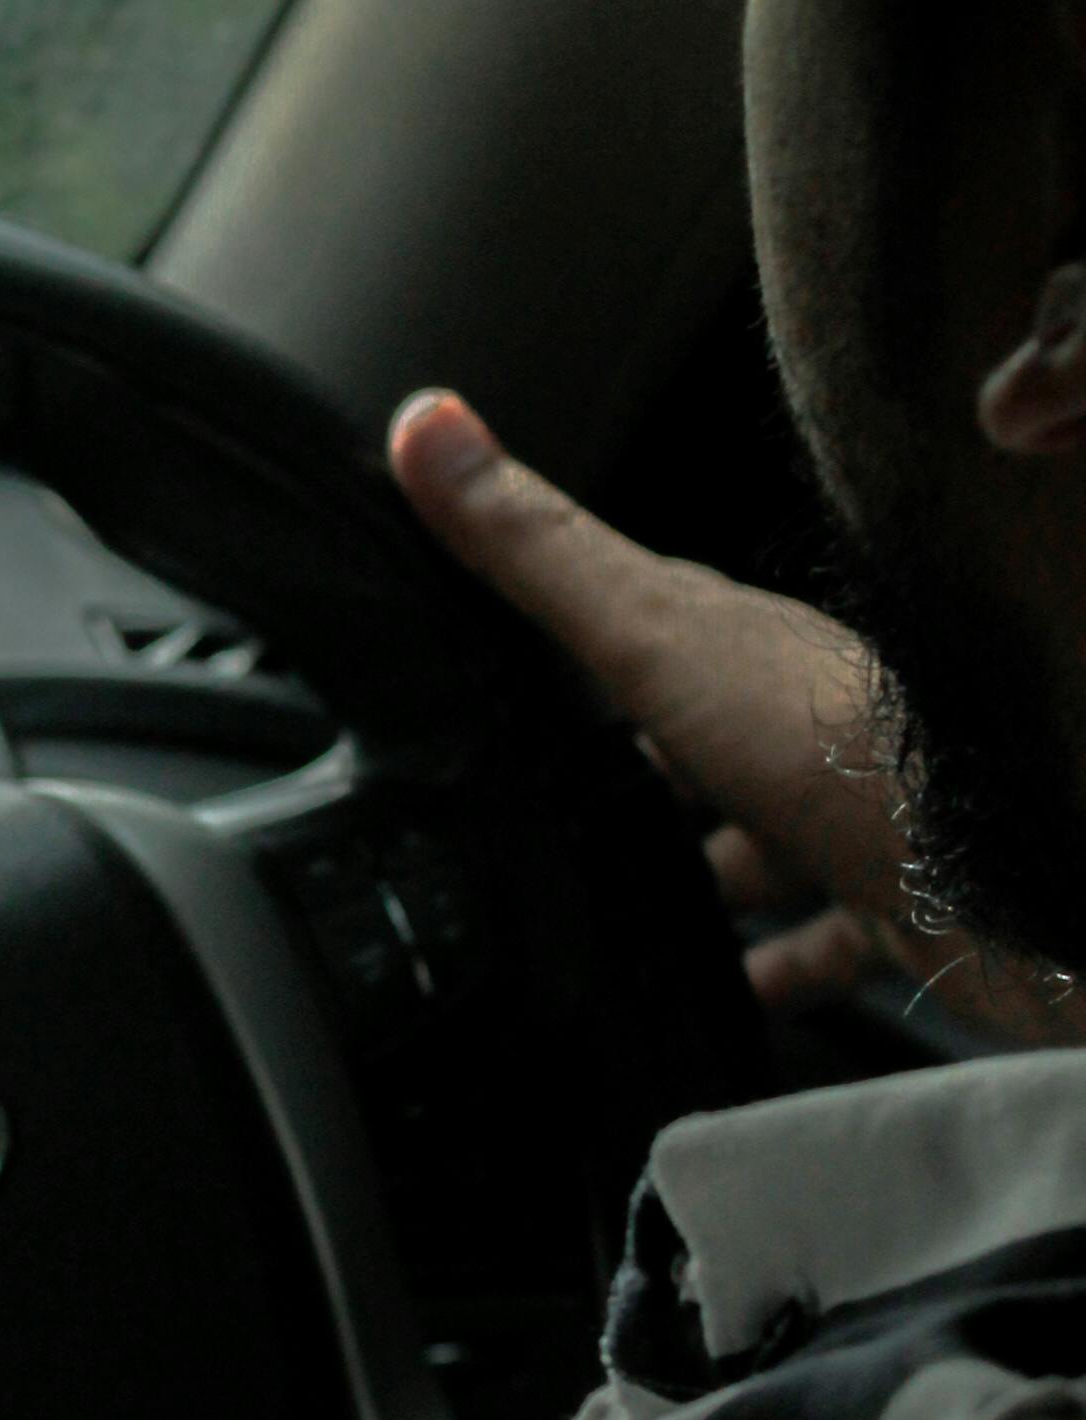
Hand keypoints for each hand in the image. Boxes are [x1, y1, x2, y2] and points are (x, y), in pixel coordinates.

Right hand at [387, 385, 1085, 1046]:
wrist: (988, 867)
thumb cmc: (834, 739)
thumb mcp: (649, 630)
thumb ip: (539, 548)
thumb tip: (431, 427)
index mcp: (737, 650)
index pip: (646, 622)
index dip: (581, 629)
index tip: (519, 642)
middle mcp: (796, 726)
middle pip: (703, 741)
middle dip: (639, 772)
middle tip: (566, 801)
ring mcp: (846, 817)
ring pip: (763, 841)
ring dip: (706, 868)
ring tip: (634, 903)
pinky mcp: (889, 909)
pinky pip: (821, 943)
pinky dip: (772, 967)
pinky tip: (738, 992)